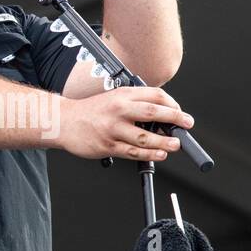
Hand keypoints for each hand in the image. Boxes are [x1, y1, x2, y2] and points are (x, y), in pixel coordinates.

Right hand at [56, 86, 193, 161]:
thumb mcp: (114, 98)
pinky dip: (149, 154)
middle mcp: (119, 109)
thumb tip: (162, 117)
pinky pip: (133, 152)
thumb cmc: (91, 111)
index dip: (172, 104)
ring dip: (164, 142)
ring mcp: (113, 128)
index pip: (154, 95)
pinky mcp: (108, 145)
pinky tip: (159, 154)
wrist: (64, 121)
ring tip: (175, 144)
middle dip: (175, 118)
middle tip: (187, 124)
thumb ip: (135, 104)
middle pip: (153, 112)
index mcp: (123, 95)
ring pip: (145, 137)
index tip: (180, 113)